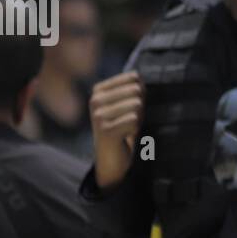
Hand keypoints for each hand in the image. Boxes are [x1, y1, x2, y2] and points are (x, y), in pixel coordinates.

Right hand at [89, 71, 144, 189]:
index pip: (134, 78)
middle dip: (139, 108)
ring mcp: (98, 115)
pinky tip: (124, 136)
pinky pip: (134, 120)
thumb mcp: (128, 104)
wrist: (111, 159)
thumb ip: (135, 88)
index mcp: (98, 90)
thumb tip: (138, 77)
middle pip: (136, 90)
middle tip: (128, 121)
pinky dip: (134, 129)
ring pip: (136, 105)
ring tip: (125, 128)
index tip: (129, 109)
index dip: (141, 94)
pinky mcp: (105, 130)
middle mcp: (95, 100)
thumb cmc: (122, 129)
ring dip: (137, 119)